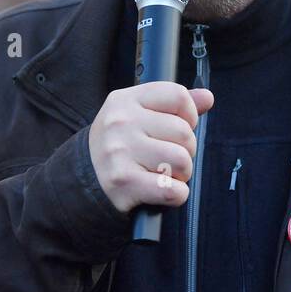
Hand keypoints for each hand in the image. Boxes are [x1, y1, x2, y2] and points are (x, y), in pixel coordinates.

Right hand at [89, 82, 213, 213]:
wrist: (84, 179)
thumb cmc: (120, 145)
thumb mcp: (139, 115)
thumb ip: (174, 104)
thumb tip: (206, 97)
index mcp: (126, 100)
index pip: (178, 96)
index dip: (189, 115)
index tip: (179, 127)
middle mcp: (120, 122)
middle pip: (184, 133)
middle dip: (185, 150)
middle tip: (167, 157)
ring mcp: (120, 151)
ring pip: (182, 161)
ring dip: (181, 174)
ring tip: (163, 173)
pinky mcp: (122, 182)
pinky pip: (172, 190)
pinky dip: (175, 195)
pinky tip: (160, 190)